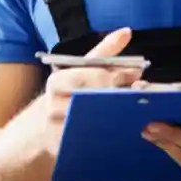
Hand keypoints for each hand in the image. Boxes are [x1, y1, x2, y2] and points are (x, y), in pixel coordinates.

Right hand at [36, 28, 143, 156]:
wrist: (38, 131)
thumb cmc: (67, 93)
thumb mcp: (80, 69)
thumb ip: (105, 52)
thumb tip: (127, 31)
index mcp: (59, 81)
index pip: (94, 75)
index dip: (120, 74)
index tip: (139, 72)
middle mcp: (55, 105)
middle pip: (97, 98)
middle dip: (122, 95)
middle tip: (142, 93)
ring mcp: (59, 130)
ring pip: (96, 121)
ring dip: (119, 115)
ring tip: (136, 109)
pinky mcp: (65, 149)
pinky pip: (92, 141)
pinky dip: (110, 134)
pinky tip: (124, 128)